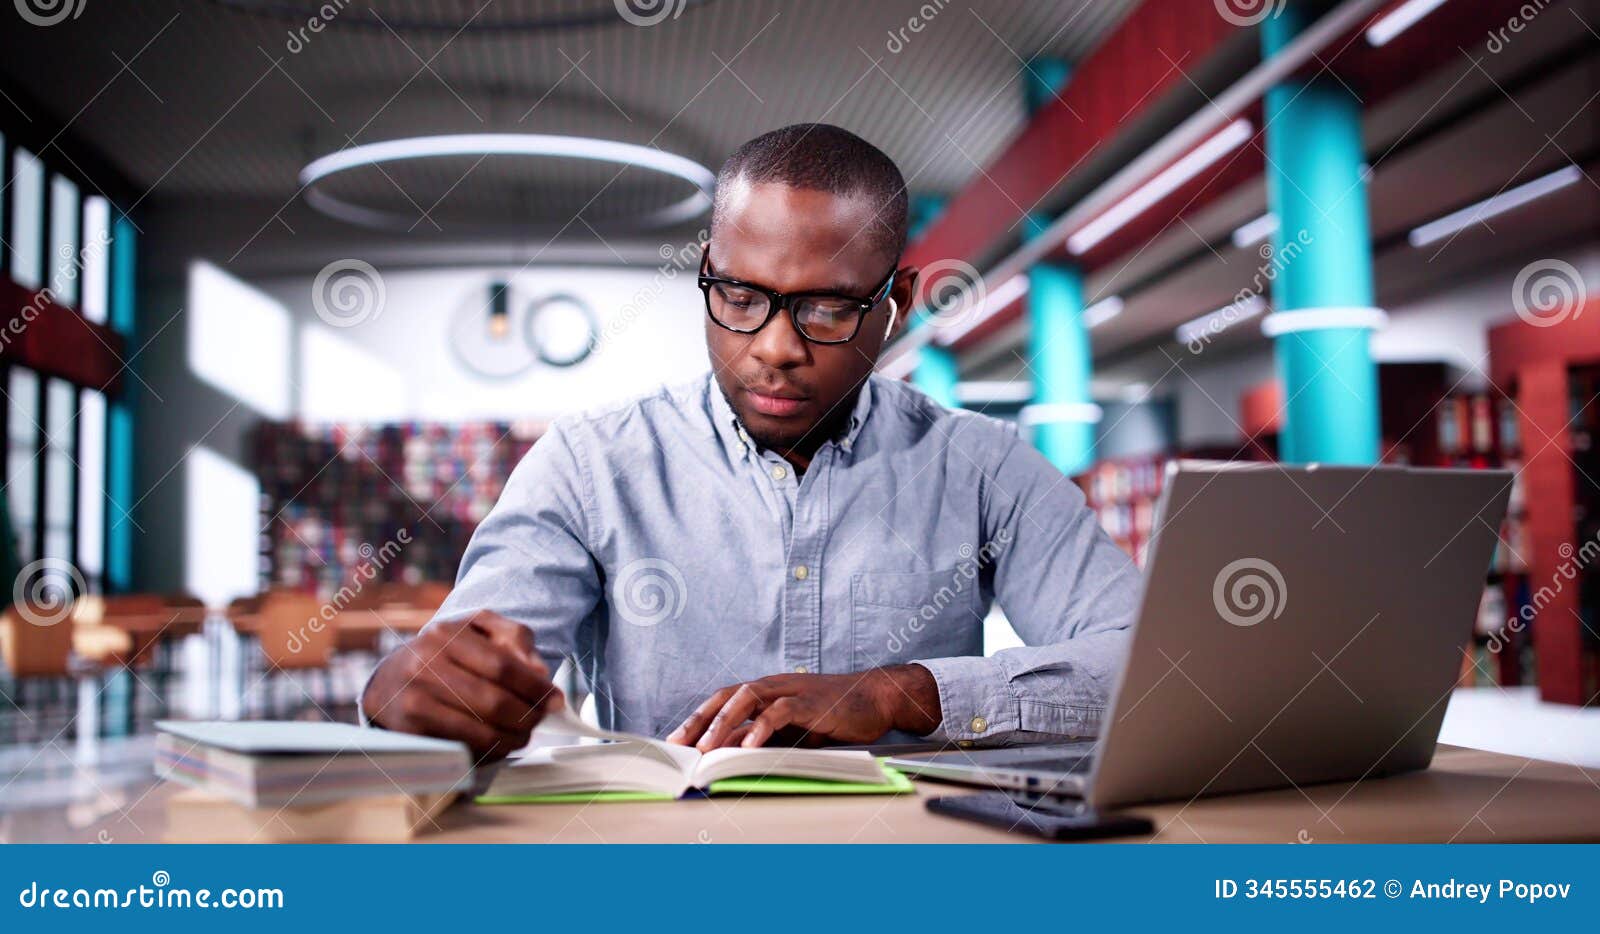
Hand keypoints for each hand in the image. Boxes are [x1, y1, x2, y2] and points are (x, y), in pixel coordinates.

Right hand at [360, 611, 563, 760]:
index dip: (535, 687)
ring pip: (481, 728)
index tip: (556, 699)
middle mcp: (426, 664)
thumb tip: (540, 673)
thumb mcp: (477, 630)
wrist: (388, 681)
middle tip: (542, 720)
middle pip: (494, 700)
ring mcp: (416, 698)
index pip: (503, 665)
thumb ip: (514, 638)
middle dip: (528, 715)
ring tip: (525, 734)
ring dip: (513, 737)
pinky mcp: (412, 729)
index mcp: (446, 634)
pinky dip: (491, 749)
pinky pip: (463, 746)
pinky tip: (502, 744)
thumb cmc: (443, 655)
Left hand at [666, 664, 940, 749]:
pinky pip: (780, 712)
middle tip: (678, 746)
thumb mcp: (791, 729)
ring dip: (723, 724)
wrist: (874, 698)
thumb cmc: (832, 714)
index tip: (674, 742)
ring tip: (707, 749)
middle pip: (725, 697)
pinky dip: (762, 729)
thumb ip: (763, 736)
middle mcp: (772, 687)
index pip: (721, 701)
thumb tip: (728, 754)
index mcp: (765, 692)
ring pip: (747, 699)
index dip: (696, 719)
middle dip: (698, 721)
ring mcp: (790, 691)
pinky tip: (748, 747)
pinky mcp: (810, 702)